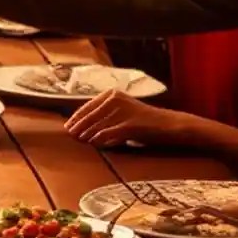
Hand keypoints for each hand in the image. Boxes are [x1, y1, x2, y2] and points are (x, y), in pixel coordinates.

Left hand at [64, 90, 190, 147]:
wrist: (169, 125)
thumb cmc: (144, 122)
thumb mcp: (122, 113)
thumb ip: (105, 116)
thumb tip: (82, 126)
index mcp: (113, 94)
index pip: (88, 106)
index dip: (77, 117)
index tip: (68, 126)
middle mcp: (116, 99)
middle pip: (90, 115)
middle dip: (79, 126)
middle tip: (70, 135)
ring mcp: (123, 111)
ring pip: (97, 124)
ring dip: (86, 134)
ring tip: (79, 140)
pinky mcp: (130, 124)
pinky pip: (109, 133)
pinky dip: (100, 139)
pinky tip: (94, 143)